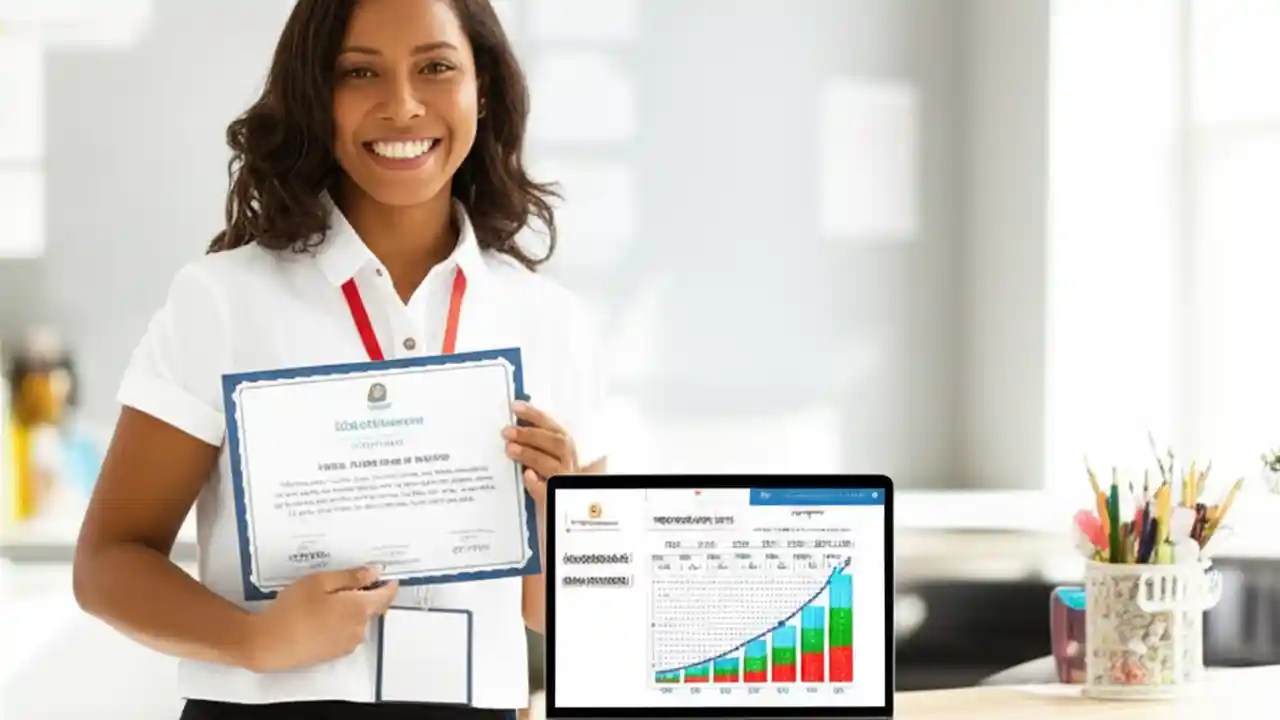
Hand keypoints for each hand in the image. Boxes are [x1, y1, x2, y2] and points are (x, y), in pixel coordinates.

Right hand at [242, 565, 397, 672]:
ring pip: (358, 620)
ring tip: (323, 600)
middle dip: (364, 594)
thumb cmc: (291, 611)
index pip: (386, 595)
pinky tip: (318, 616)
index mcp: (359, 609)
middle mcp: (358, 629)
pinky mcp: (334, 653)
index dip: (389, 583)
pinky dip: (339, 622)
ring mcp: (347, 643)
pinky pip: (346, 633)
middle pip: (372, 607)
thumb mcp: (320, 582)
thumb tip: (373, 572)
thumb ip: (352, 576)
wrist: (268, 643)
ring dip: (350, 609)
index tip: (388, 576)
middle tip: (343, 582)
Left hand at [502, 401, 577, 511]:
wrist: (565, 534)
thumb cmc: (553, 500)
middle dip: (532, 434)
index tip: (516, 407)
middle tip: (507, 431)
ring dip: (531, 454)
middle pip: (559, 445)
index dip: (537, 417)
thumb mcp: (549, 475)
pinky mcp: (559, 506)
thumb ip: (540, 458)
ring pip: (554, 466)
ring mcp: (568, 487)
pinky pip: (550, 493)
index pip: (557, 431)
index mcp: (571, 460)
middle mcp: (574, 471)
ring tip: (509, 448)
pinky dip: (538, 484)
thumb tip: (513, 437)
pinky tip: (527, 477)